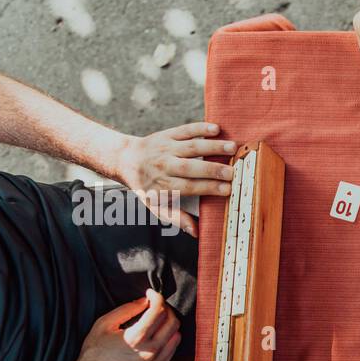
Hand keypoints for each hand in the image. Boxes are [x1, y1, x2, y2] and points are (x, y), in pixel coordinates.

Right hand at [67, 290, 181, 360]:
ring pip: (176, 335)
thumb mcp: (103, 325)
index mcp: (136, 338)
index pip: (158, 310)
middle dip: (165, 308)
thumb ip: (126, 310)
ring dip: (170, 323)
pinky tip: (158, 333)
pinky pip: (173, 349)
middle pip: (172, 321)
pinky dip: (170, 337)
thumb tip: (144, 300)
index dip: (156, 296)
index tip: (150, 293)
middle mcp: (150, 350)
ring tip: (157, 318)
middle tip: (154, 304)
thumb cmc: (94, 352)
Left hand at [113, 122, 236, 235]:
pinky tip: (217, 128)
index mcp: (165, 186)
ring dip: (213, 146)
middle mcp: (165, 166)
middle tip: (233, 172)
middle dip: (213, 169)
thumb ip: (176, 217)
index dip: (210, 188)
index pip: (190, 187)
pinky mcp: (168, 134)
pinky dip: (200, 128)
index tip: (228, 190)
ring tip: (233, 147)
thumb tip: (196, 232)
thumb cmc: (146, 187)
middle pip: (191, 167)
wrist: (125, 159)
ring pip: (191, 146)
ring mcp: (166, 148)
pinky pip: (185, 129)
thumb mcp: (156, 206)